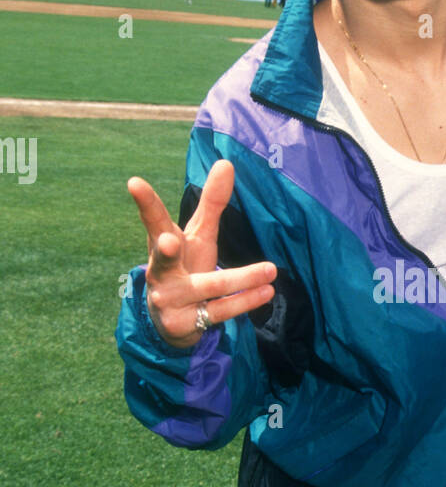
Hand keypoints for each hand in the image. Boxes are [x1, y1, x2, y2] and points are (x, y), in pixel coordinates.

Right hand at [127, 159, 276, 348]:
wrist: (171, 323)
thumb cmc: (186, 268)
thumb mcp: (198, 236)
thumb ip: (212, 203)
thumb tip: (226, 162)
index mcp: (161, 245)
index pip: (153, 220)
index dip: (145, 202)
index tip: (134, 183)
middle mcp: (160, 272)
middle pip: (164, 258)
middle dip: (165, 251)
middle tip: (168, 241)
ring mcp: (169, 300)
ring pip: (209, 286)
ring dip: (242, 278)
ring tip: (270, 269)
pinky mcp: (184, 324)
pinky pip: (220, 310)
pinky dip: (246, 300)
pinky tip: (267, 291)